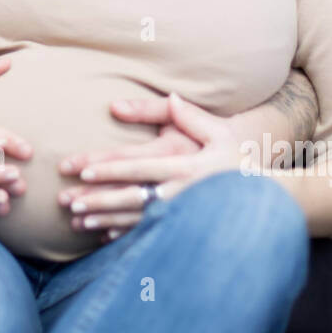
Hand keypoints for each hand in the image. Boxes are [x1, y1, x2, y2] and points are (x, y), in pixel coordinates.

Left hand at [58, 93, 244, 241]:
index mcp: (184, 165)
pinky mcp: (181, 226)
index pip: (139, 167)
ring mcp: (180, 214)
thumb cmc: (236, 154)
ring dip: (104, 219)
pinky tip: (103, 236)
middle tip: (67, 200)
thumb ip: (189, 114)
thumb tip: (169, 96)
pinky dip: (125, 235)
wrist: (264, 192)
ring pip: (135, 219)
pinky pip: (149, 233)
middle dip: (97, 198)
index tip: (83, 170)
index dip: (110, 169)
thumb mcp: (217, 130)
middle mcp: (179, 193)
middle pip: (130, 196)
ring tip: (77, 220)